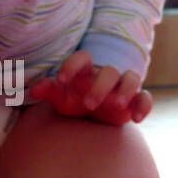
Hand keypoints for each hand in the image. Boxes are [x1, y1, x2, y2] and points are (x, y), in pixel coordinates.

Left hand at [30, 50, 151, 123]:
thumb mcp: (61, 98)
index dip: (72, 64)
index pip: (82, 57)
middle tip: (88, 104)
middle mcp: (106, 75)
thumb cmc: (76, 100)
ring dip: (126, 90)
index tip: (61, 79)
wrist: (95, 113)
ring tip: (117, 105)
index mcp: (86, 71)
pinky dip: (144, 106)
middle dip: (99, 86)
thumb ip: (49, 91)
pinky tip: (136, 119)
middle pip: (109, 71)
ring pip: (132, 78)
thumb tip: (32, 90)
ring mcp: (122, 87)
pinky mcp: (135, 100)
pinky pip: (145, 98)